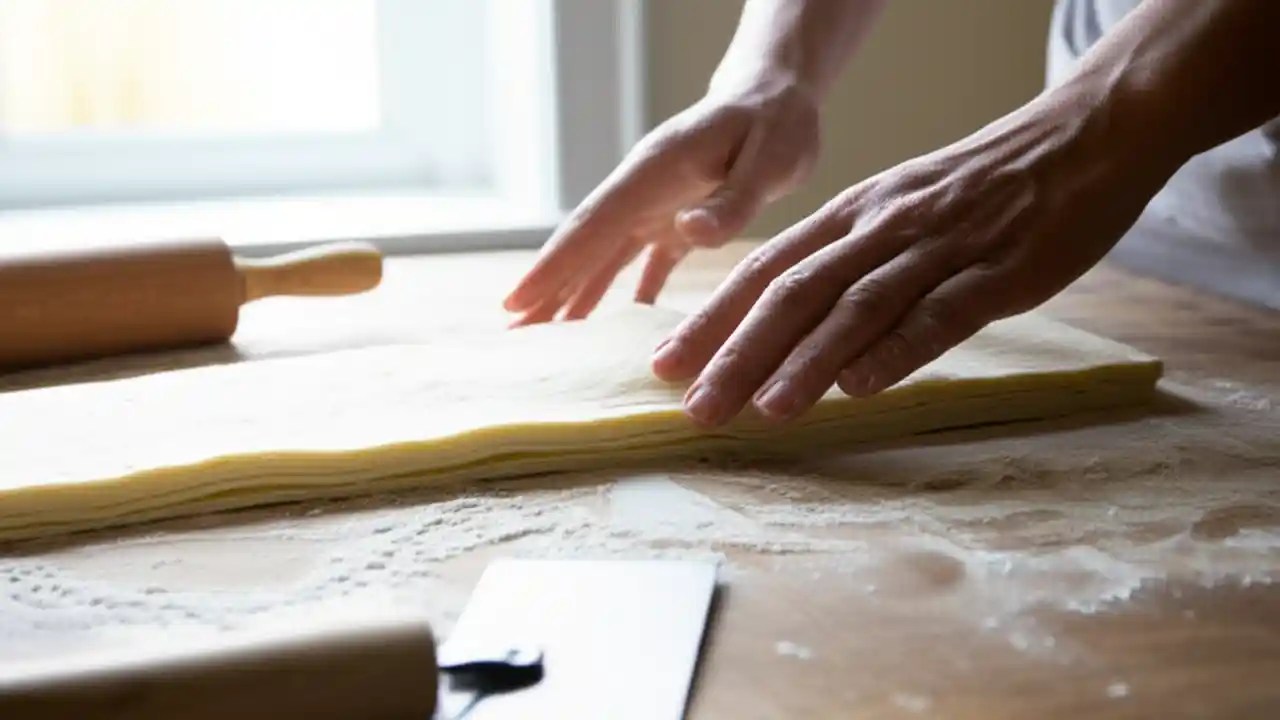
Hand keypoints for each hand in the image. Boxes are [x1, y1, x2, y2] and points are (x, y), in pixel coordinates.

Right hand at [503, 77, 820, 324]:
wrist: (777, 98)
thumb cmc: (776, 123)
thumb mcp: (768, 158)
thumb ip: (731, 199)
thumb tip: (686, 232)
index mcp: (652, 172)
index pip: (593, 225)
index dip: (554, 266)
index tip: (517, 302)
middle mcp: (641, 192)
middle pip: (584, 248)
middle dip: (547, 292)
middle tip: (510, 338)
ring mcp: (654, 209)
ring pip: (604, 260)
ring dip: (575, 298)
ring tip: (544, 339)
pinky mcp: (676, 223)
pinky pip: (640, 266)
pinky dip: (623, 298)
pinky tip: (613, 334)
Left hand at [650, 88, 1179, 426]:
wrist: (1083, 135)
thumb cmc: (982, 186)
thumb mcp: (899, 210)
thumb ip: (848, 263)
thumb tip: (797, 337)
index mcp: (853, 214)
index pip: (766, 269)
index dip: (712, 318)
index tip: (665, 364)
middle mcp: (882, 227)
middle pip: (795, 292)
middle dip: (739, 352)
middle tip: (695, 406)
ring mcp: (940, 248)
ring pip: (857, 306)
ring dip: (805, 361)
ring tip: (762, 411)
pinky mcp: (1000, 272)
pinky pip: (940, 314)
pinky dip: (897, 350)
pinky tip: (860, 389)